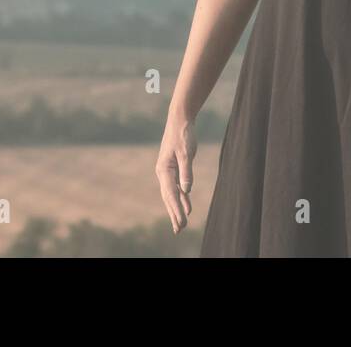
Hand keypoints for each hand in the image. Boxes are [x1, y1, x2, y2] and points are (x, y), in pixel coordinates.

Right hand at [154, 113, 196, 233]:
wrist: (180, 119)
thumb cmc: (183, 134)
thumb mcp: (186, 153)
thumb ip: (186, 172)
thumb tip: (186, 191)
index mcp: (163, 169)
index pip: (170, 194)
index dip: (176, 209)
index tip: (182, 222)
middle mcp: (163, 172)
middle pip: (168, 197)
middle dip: (174, 214)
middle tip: (179, 230)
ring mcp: (168, 170)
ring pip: (172, 194)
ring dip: (177, 208)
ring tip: (181, 224)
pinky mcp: (174, 168)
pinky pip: (177, 187)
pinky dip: (182, 198)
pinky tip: (187, 206)